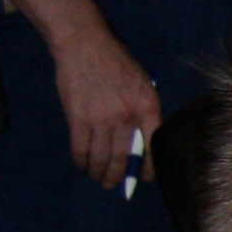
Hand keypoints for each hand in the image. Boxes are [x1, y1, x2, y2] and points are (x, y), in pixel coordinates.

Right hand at [47, 24, 162, 184]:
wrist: (85, 46)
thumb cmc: (116, 62)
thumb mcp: (142, 84)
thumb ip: (143, 110)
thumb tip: (141, 138)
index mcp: (148, 106)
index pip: (153, 145)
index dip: (150, 167)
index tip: (146, 178)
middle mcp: (127, 116)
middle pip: (124, 157)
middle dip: (118, 175)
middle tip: (114, 184)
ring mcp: (102, 119)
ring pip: (101, 156)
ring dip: (99, 171)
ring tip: (98, 177)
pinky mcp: (78, 118)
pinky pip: (80, 148)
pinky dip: (81, 160)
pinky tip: (82, 164)